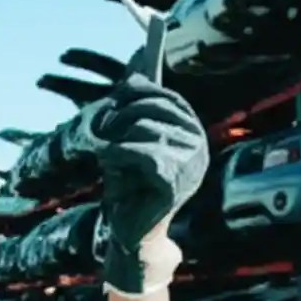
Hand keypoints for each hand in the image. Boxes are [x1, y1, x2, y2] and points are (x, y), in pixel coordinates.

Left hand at [86, 73, 207, 295]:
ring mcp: (190, 163)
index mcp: (191, 131)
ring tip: (111, 161)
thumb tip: (136, 70)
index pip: (164, 95)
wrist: (131, 230)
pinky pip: (140, 152)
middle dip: (118, 117)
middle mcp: (197, 144)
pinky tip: (110, 165)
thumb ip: (135, 108)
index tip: (112, 103)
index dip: (133, 94)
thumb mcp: (129, 139)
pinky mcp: (175, 180)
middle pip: (151, 107)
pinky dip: (117, 155)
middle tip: (102, 135)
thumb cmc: (129, 184)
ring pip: (142, 127)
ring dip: (115, 141)